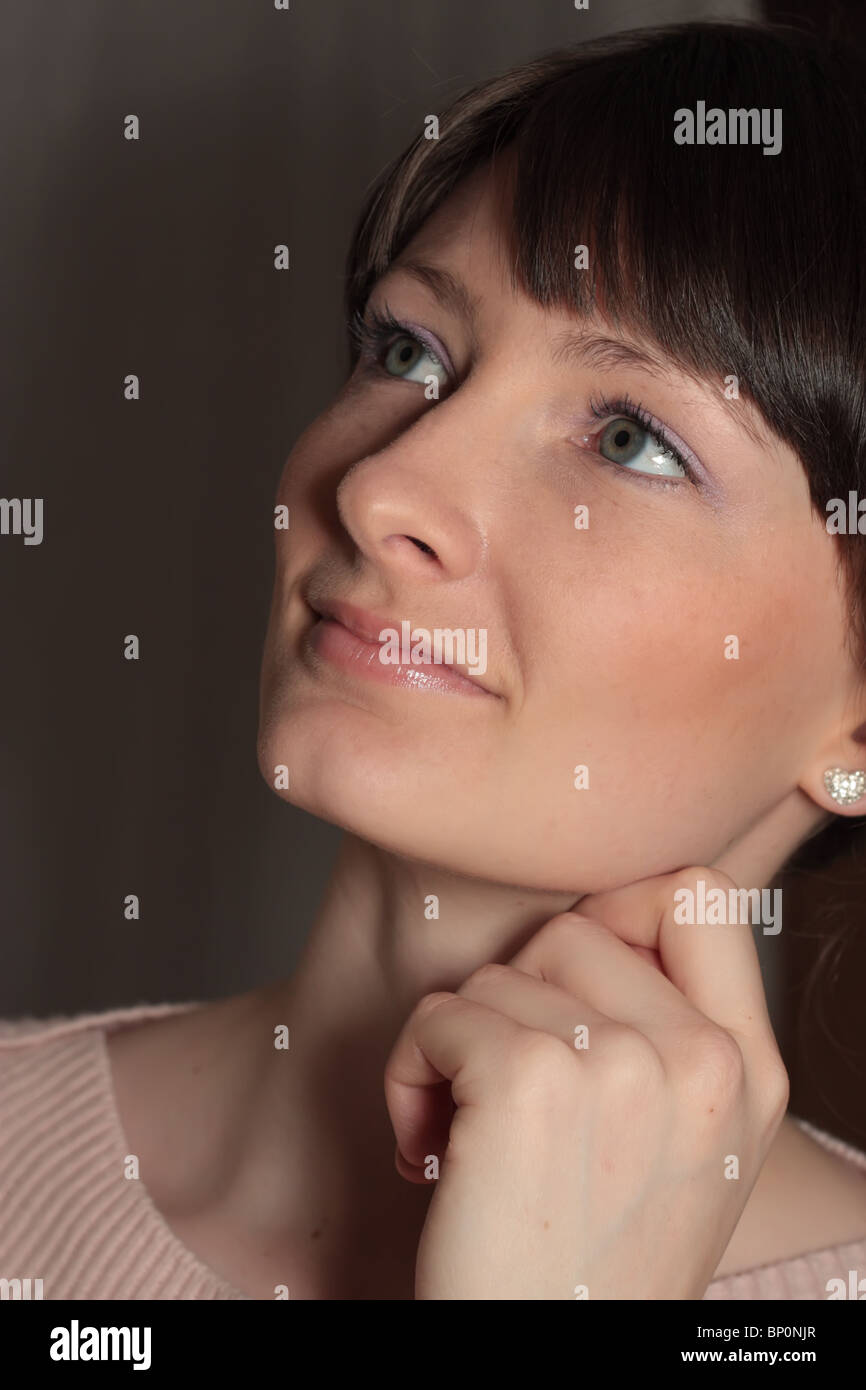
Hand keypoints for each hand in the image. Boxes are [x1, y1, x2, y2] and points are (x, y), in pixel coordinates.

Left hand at [383, 866, 789, 1299]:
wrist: (538, 1364)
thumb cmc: (584, 1261)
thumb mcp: (678, 1150)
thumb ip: (666, 1037)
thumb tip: (595, 923)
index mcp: (748, 1072)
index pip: (699, 894)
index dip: (619, 912)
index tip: (570, 990)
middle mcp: (701, 1062)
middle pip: (573, 930)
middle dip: (520, 1001)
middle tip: (511, 1096)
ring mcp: (624, 1068)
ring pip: (498, 974)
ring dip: (460, 1046)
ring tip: (473, 1137)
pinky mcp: (530, 1082)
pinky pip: (440, 1013)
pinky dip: (411, 1070)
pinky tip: (430, 1145)